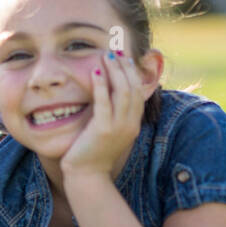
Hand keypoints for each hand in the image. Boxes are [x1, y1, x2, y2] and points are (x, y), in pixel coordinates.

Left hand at [60, 51, 144, 179]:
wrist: (87, 176)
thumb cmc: (93, 153)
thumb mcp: (109, 131)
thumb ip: (112, 114)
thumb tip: (107, 92)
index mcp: (133, 124)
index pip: (138, 92)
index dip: (132, 72)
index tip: (124, 56)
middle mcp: (130, 125)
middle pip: (133, 88)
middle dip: (125, 67)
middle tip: (116, 50)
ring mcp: (119, 128)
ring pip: (122, 93)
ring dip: (115, 72)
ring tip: (106, 56)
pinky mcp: (103, 130)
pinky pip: (104, 103)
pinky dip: (100, 85)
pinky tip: (95, 72)